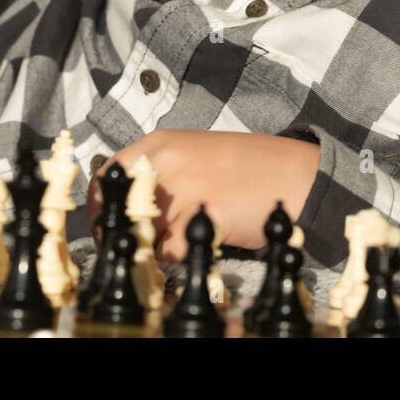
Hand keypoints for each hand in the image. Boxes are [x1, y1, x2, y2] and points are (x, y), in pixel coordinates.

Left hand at [86, 130, 321, 260]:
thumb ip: (161, 171)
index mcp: (161, 143)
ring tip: (175, 243)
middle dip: (123, 232)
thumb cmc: (251, 167)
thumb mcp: (197, 154)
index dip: (103, 207)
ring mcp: (181, 189)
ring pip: (141, 232)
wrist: (296, 175)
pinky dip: (175, 256)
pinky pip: (168, 250)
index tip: (110, 224)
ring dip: (151, 246)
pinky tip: (195, 245)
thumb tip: (131, 203)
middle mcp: (164, 162)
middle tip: (138, 245)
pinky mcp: (199, 216)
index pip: (106, 177)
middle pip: (117, 208)